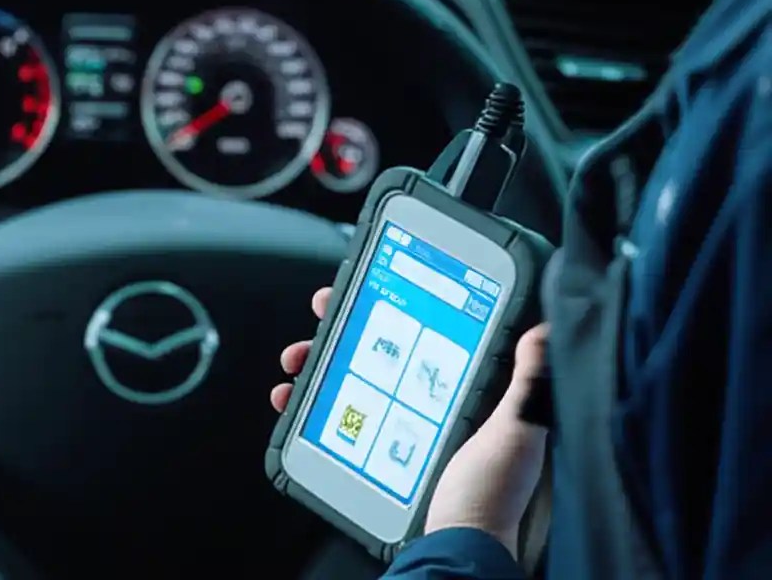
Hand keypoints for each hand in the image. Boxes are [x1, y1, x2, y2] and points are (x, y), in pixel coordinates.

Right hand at [270, 288, 548, 558]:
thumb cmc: (489, 496)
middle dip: (338, 330)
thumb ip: (526, 385)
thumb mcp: (514, 433)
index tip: (363, 288)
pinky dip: (307, 406)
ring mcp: (395, 427)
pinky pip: (335, 419)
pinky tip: (292, 401)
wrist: (455, 547)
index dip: (387, 305)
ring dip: (315, 364)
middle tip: (318, 318)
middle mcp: (424, 403)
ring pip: (346, 380)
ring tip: (295, 363)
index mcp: (461, 390)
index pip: (418, 331)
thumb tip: (543, 329)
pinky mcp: (373, 450)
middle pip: (373, 351)